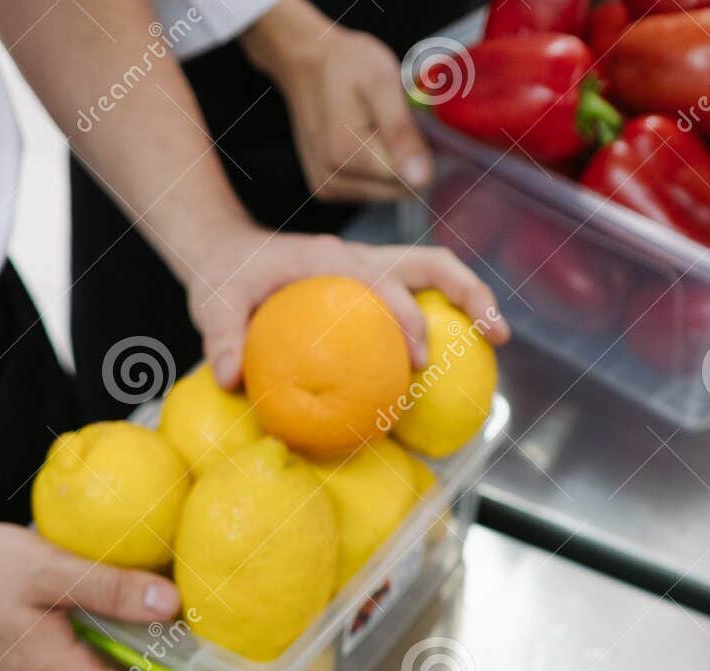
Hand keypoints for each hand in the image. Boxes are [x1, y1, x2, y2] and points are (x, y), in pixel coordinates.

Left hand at [191, 228, 509, 388]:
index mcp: (330, 259)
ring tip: (497, 339)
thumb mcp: (212, 305)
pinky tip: (451, 363)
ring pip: (434, 272)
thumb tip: (230, 380)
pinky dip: (443, 318)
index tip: (419, 358)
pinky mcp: (371, 284)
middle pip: (431, 263)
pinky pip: (416, 295)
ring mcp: (370, 268)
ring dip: (470, 299)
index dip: (406, 317)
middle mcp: (360, 257)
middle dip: (470, 294)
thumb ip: (220, 339)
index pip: (383, 281)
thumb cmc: (223, 277)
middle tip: (497, 335)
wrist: (224, 253)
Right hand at [244, 1, 431, 202]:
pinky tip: (364, 141)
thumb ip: (400, 130)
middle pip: (398, 192)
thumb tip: (421, 179)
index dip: (420, 152)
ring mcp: (328, 191)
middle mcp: (334, 183)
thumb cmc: (345, 65)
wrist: (306, 65)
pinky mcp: (327, 192)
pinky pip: (369, 191)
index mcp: (347, 156)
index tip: (410, 122)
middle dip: (405, 160)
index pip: (410, 181)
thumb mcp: (381, 80)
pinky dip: (376, 170)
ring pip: (386, 194)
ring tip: (376, 128)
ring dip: (391, 165)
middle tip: (392, 122)